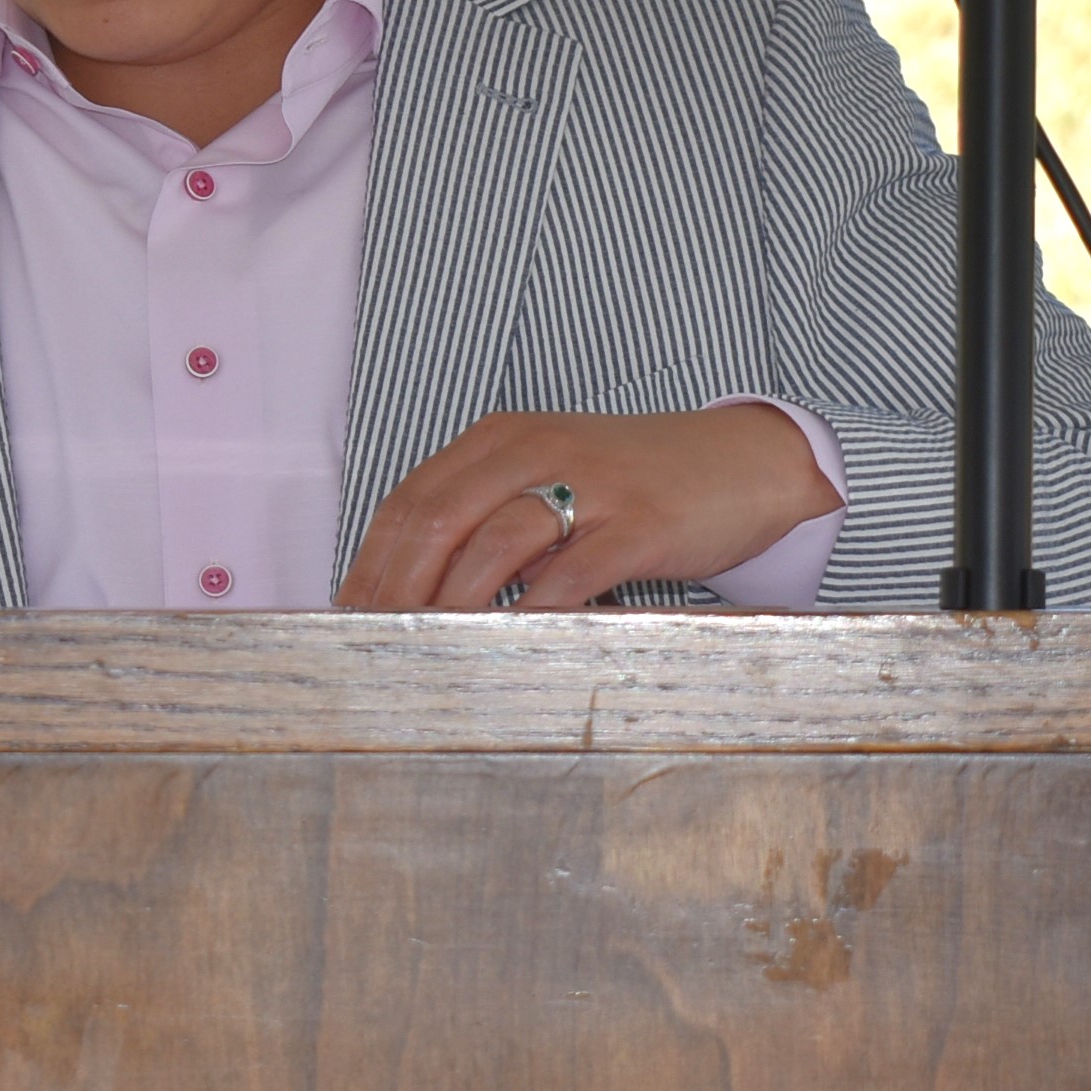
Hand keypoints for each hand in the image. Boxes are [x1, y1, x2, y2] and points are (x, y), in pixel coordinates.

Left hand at [340, 407, 837, 613]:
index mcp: (504, 438)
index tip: (345, 615)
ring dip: (451, 602)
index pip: (412, 498)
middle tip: (370, 646)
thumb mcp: (554, 482)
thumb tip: (417, 592)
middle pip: (439, 516)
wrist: (745, 462)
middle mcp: (538, 448)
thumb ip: (492, 520)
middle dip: (395, 587)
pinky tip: (508, 644)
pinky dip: (533, 609)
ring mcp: (591, 483)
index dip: (371, 560)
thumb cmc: (638, 485)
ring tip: (421, 653)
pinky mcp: (640, 521)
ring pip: (495, 541)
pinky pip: (573, 570)